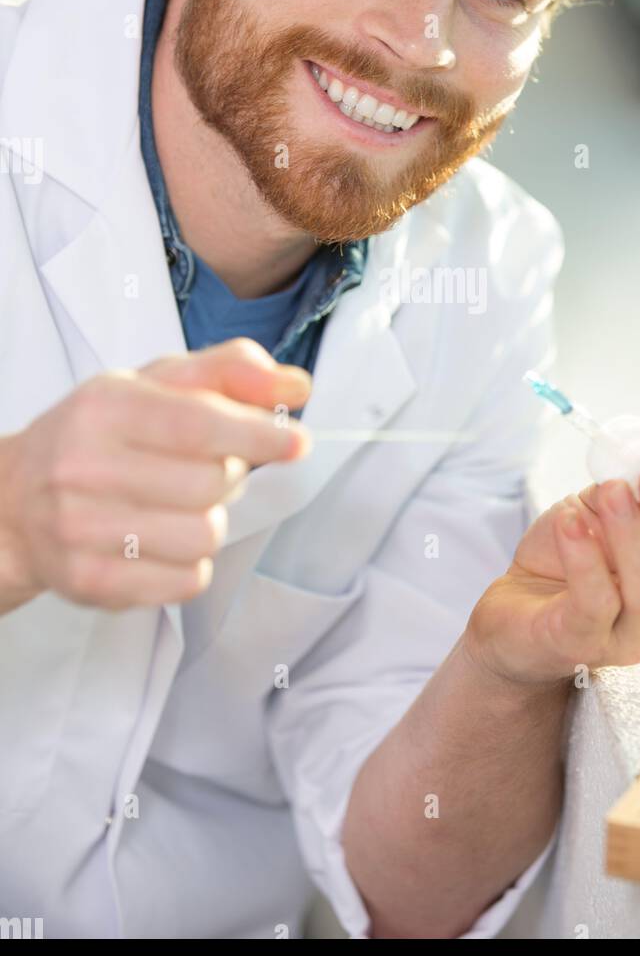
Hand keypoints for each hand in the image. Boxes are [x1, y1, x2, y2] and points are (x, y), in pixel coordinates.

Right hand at [0, 338, 311, 613]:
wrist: (14, 501)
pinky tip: (162, 541)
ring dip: (210, 521)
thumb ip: (230, 372)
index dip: (257, 435)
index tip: (296, 442)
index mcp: (105, 408)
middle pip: (212, 484)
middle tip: (205, 469)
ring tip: (179, 506)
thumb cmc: (100, 435)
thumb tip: (295, 388)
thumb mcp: (157, 385)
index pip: (198, 423)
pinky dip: (191, 563)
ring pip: (204, 536)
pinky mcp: (90, 583)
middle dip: (227, 476)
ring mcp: (81, 530)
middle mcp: (84, 467)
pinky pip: (186, 581)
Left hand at [465, 460, 639, 684]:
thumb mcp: (605, 512)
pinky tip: (570, 521)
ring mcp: (631, 641)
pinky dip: (584, 557)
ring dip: (632, 533)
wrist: (517, 609)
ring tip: (610, 490)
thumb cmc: (572, 557)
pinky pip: (596, 602)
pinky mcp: (583, 644)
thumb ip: (631, 489)